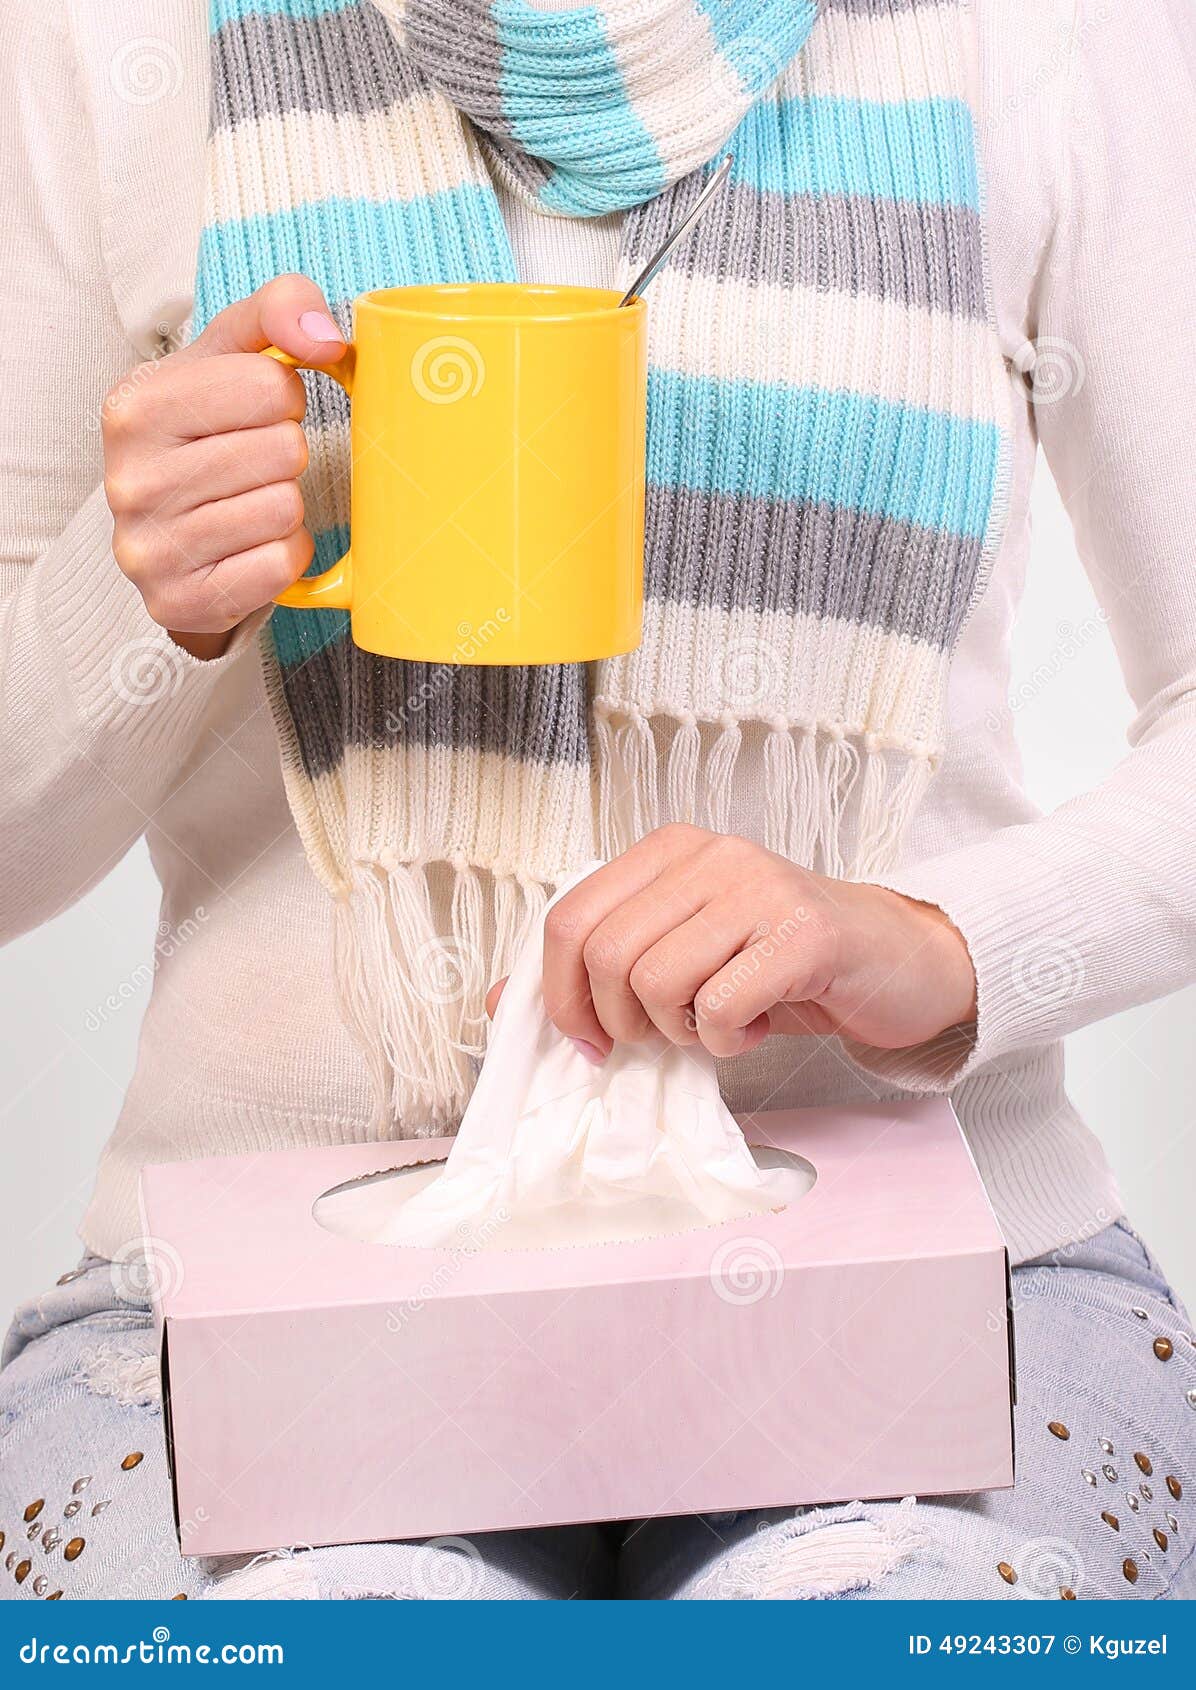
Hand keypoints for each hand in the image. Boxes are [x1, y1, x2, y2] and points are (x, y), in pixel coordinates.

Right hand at [101, 274, 346, 660]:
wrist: (167, 536)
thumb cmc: (206, 434)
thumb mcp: (228, 357)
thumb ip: (277, 310)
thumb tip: (328, 337)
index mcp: (135, 405)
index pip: (270, 384)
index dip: (284, 397)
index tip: (256, 412)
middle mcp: (130, 478)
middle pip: (282, 450)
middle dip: (286, 454)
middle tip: (255, 463)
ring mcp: (148, 547)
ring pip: (283, 510)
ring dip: (286, 506)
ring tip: (250, 502)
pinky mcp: (177, 601)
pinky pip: (278, 566)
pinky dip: (284, 555)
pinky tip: (251, 545)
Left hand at [488, 825, 976, 1061]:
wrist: (892, 962)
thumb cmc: (778, 964)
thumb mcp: (680, 958)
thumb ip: (596, 971)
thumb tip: (498, 1004)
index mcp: (668, 850)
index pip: (569, 919)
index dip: (561, 995)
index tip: (589, 1040)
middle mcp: (711, 854)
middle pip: (607, 955)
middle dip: (622, 1021)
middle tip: (668, 1033)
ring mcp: (760, 887)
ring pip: (656, 982)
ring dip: (680, 1031)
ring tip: (718, 1023)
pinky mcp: (805, 934)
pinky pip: (719, 1007)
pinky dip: (725, 1042)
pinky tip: (755, 1027)